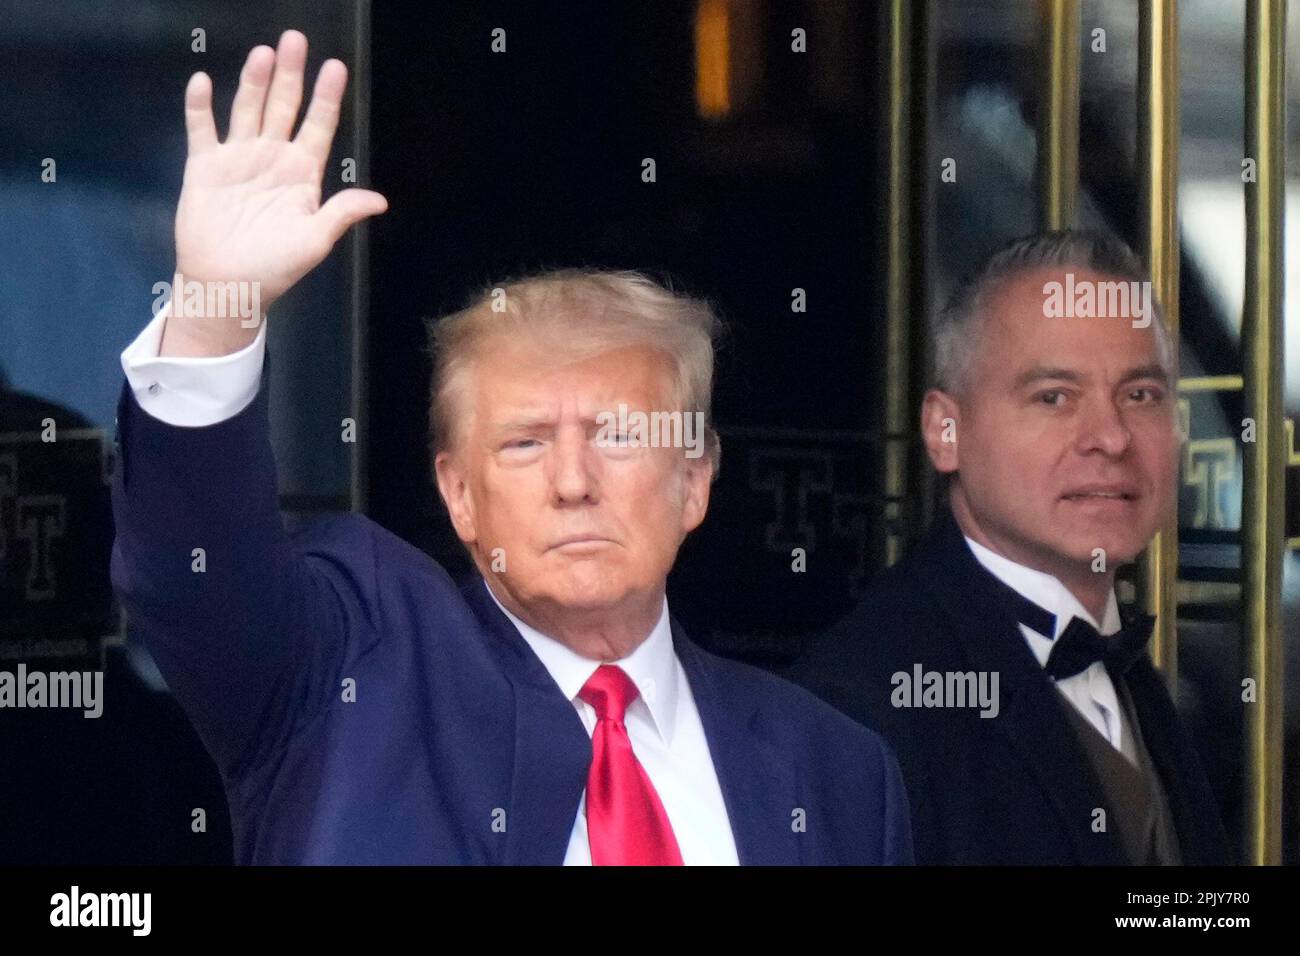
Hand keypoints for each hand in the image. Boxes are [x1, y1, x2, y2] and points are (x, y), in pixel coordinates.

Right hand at [171, 30, 386, 328]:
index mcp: (302, 174)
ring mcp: (238, 159)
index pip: (319, 126)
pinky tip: (203, 81)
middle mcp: (272, 158)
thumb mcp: (315, 241)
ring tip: (264, 53)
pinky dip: (200, 106)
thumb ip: (341, 213)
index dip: (327, 98)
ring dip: (254, 82)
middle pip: (284, 107)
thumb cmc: (275, 267)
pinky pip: (202, 129)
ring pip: (248, 110)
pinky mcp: (205, 166)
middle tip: (295, 40)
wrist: (228, 285)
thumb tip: (380, 200)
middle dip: (291, 75)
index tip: (335, 67)